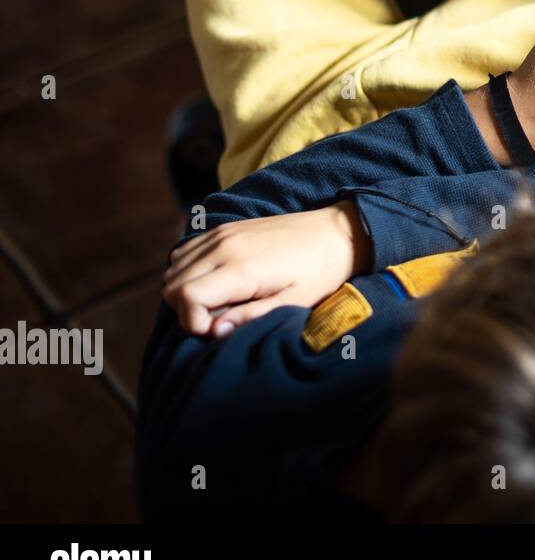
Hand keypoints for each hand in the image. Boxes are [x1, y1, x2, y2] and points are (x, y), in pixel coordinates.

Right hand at [162, 202, 370, 336]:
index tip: (216, 329)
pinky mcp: (225, 228)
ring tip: (222, 301)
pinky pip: (186, 250)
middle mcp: (223, 246)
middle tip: (221, 318)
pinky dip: (189, 270)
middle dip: (187, 310)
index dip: (191, 321)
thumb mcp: (294, 302)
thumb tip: (214, 330)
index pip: (184, 295)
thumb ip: (251, 317)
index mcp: (241, 267)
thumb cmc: (321, 272)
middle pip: (172, 284)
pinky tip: (218, 281)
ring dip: (186, 290)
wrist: (338, 232)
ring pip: (174, 268)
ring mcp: (222, 233)